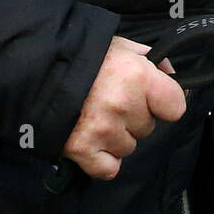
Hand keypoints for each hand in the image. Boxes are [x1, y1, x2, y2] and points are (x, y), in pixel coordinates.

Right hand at [62, 35, 185, 179]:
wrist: (37, 67)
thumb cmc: (83, 54)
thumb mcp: (122, 46)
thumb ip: (153, 61)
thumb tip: (173, 78)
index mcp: (138, 76)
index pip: (176, 107)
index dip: (165, 103)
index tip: (154, 100)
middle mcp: (124, 104)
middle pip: (147, 128)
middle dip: (134, 116)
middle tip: (111, 100)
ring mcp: (103, 129)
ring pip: (128, 147)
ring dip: (116, 137)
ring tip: (95, 115)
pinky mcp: (82, 149)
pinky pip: (108, 168)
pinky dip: (101, 159)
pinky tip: (92, 140)